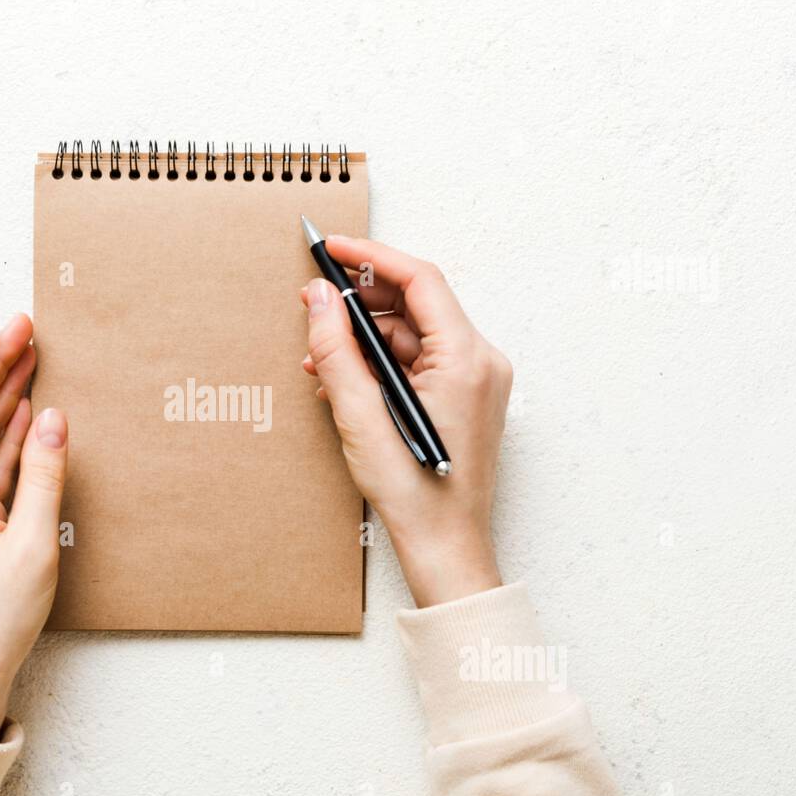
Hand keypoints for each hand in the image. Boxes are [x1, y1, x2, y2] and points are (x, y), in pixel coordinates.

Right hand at [299, 236, 511, 606]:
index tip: (332, 247)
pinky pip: (419, 361)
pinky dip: (382, 362)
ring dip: (365, 337)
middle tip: (314, 299)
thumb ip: (336, 349)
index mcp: (467, 359)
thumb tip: (319, 297)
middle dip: (362, 299)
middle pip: (417, 304)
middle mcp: (481, 362)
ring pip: (414, 334)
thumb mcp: (359, 416)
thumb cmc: (414, 494)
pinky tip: (344, 377)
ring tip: (320, 354)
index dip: (371, 256)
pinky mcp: (465, 398)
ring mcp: (476, 381)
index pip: (420, 280)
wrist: (445, 548)